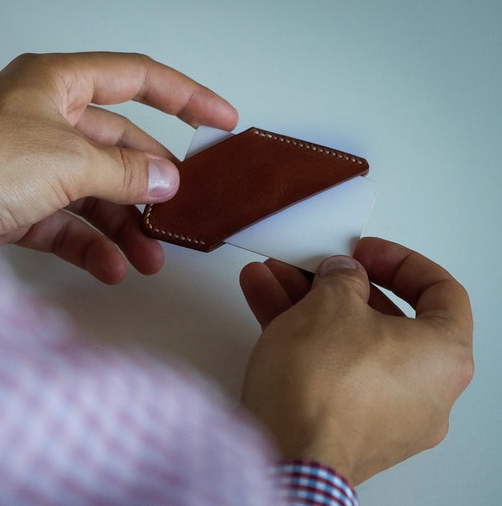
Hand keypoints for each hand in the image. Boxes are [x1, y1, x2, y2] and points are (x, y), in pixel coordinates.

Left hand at [0, 52, 237, 283]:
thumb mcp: (68, 159)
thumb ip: (125, 171)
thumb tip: (165, 181)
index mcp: (55, 84)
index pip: (134, 78)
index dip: (185, 97)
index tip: (220, 120)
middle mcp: (42, 119)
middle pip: (116, 147)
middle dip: (149, 184)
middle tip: (181, 212)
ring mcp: (27, 164)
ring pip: (92, 191)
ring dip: (124, 226)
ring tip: (151, 257)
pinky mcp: (14, 205)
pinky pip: (65, 224)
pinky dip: (89, 245)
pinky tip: (111, 268)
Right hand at [238, 237, 472, 485]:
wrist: (287, 454)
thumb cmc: (323, 389)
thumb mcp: (331, 303)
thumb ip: (341, 278)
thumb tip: (341, 277)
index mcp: (443, 356)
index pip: (440, 293)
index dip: (400, 262)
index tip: (365, 254)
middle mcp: (424, 391)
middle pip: (383, 319)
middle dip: (336, 286)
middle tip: (310, 269)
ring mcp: (385, 415)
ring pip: (347, 344)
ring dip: (307, 308)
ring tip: (270, 281)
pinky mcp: (347, 429)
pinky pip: (329, 372)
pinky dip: (302, 341)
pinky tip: (266, 310)